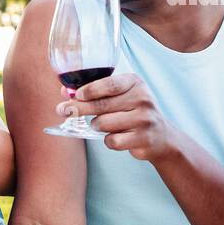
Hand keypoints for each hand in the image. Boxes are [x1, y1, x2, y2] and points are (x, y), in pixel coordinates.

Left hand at [59, 73, 178, 161]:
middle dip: (79, 108)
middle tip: (63, 110)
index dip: (90, 90)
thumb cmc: (132, 111)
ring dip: (97, 126)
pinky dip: (108, 141)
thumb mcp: (119, 95)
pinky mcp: (142, 139)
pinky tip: (117, 136)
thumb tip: (65, 93)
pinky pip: (111, 141)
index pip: (110, 84)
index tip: (75, 95)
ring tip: (104, 125)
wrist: (160, 135)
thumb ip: (94, 92)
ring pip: (103, 124)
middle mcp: (142, 99)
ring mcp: (144, 119)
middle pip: (101, 105)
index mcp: (135, 83)